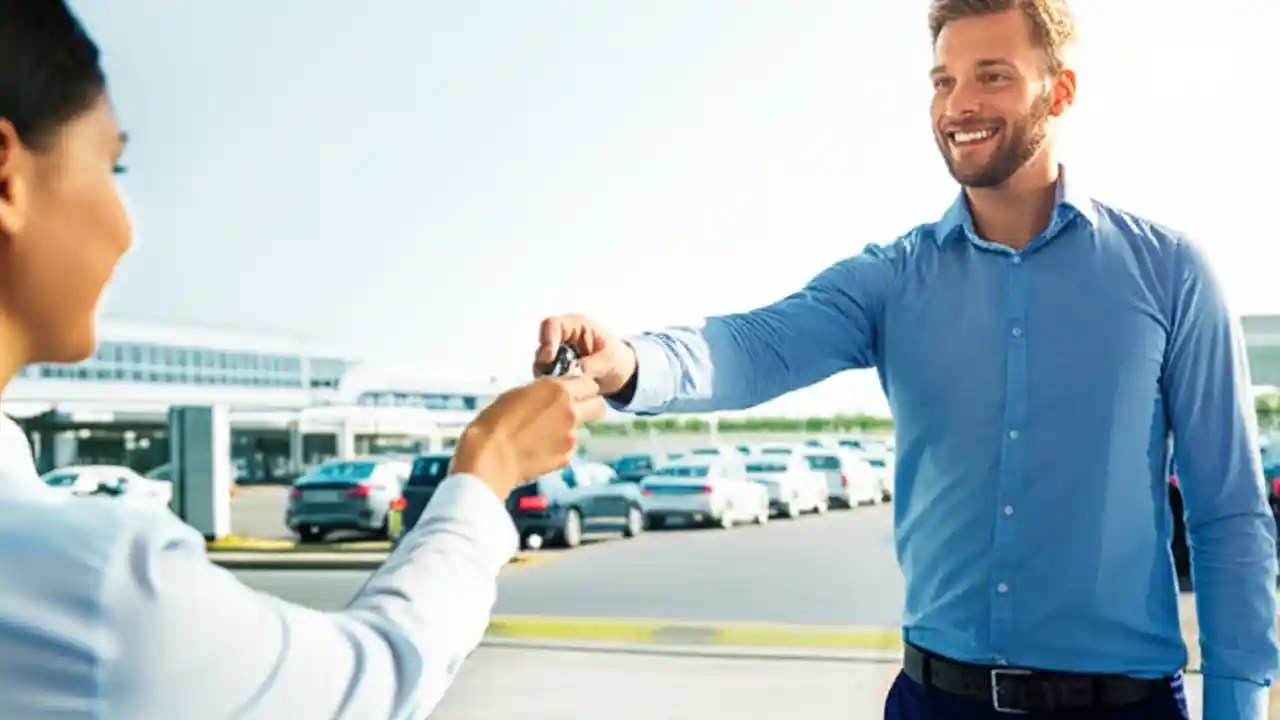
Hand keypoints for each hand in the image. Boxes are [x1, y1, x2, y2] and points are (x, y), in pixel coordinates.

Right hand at [451, 376, 605, 498]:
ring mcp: (571, 437)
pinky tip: (537, 448)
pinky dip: (558, 448)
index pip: (590, 383)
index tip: (574, 391)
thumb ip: (543, 391)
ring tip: (541, 434)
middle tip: (571, 410)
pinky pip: (569, 448)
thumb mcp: (518, 393)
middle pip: (598, 406)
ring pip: (581, 428)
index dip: (582, 387)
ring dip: (568, 428)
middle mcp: (571, 412)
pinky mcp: (566, 458)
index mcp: (559, 391)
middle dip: (589, 406)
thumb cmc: (495, 422)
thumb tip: (553, 394)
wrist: (489, 458)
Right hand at [534, 314, 636, 395]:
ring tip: (558, 388)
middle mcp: (563, 338)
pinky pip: (546, 376)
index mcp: (576, 326)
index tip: (549, 360)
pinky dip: (550, 384)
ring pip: (541, 363)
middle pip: (542, 346)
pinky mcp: (558, 371)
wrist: (623, 375)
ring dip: (546, 376)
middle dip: (544, 364)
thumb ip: (592, 364)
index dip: (547, 341)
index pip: (551, 325)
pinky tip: (559, 393)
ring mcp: (558, 355)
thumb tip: (573, 372)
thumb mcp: (609, 360)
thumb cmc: (618, 359)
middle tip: (552, 380)